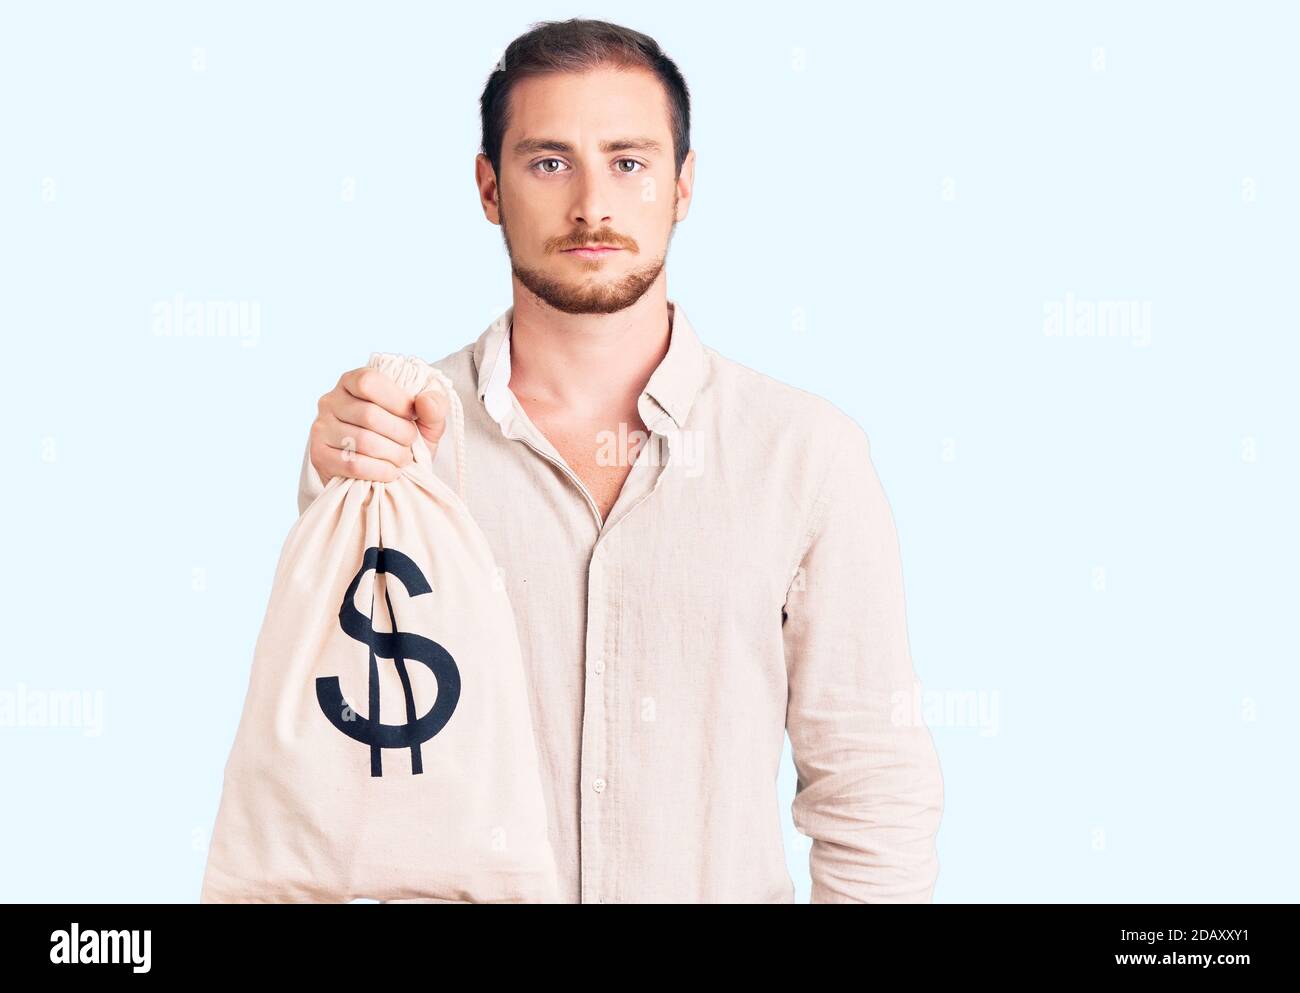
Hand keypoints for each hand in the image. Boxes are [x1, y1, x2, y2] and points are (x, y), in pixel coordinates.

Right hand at [309, 366, 448, 482]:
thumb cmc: (403, 439)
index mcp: (353, 381)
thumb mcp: (425, 421)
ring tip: (402, 459)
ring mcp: (320, 428)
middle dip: (400, 434)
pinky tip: (390, 472)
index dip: (397, 401)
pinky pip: (353, 464)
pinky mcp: (319, 456)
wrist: (383, 478)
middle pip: (369, 415)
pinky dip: (380, 471)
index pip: (369, 382)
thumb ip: (433, 407)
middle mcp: (331, 400)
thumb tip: (426, 401)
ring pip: (363, 441)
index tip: (413, 416)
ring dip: (393, 455)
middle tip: (410, 445)